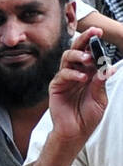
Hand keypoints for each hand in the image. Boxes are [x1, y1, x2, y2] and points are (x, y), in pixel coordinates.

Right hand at [47, 27, 108, 147]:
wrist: (76, 132)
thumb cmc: (88, 116)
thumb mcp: (100, 99)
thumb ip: (101, 82)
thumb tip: (109, 67)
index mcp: (88, 73)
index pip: (90, 54)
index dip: (94, 43)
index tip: (100, 34)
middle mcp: (76, 72)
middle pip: (77, 50)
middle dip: (84, 40)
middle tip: (93, 33)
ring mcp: (65, 78)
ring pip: (67, 58)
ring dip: (78, 55)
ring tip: (88, 59)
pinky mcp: (56, 86)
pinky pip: (63, 74)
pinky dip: (73, 74)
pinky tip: (82, 78)